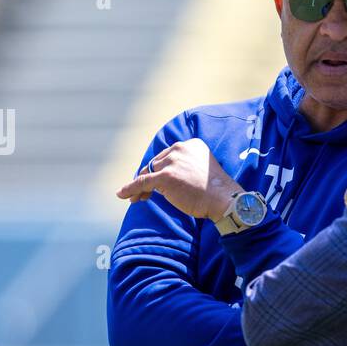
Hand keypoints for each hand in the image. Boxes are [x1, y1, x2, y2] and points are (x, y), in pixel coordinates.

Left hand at [116, 138, 239, 219]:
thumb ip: (186, 167)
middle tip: (145, 194)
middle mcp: (180, 149)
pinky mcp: (165, 177)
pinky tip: (123, 195)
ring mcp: (172, 162)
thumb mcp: (203, 169)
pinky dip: (130, 188)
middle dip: (150, 178)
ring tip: (138, 199)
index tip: (157, 182)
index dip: (160, 169)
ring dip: (141, 186)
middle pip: (156, 163)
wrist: (224, 200)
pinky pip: (142, 182)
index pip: (168, 156)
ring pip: (149, 172)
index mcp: (191, 145)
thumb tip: (166, 178)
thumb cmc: (216, 191)